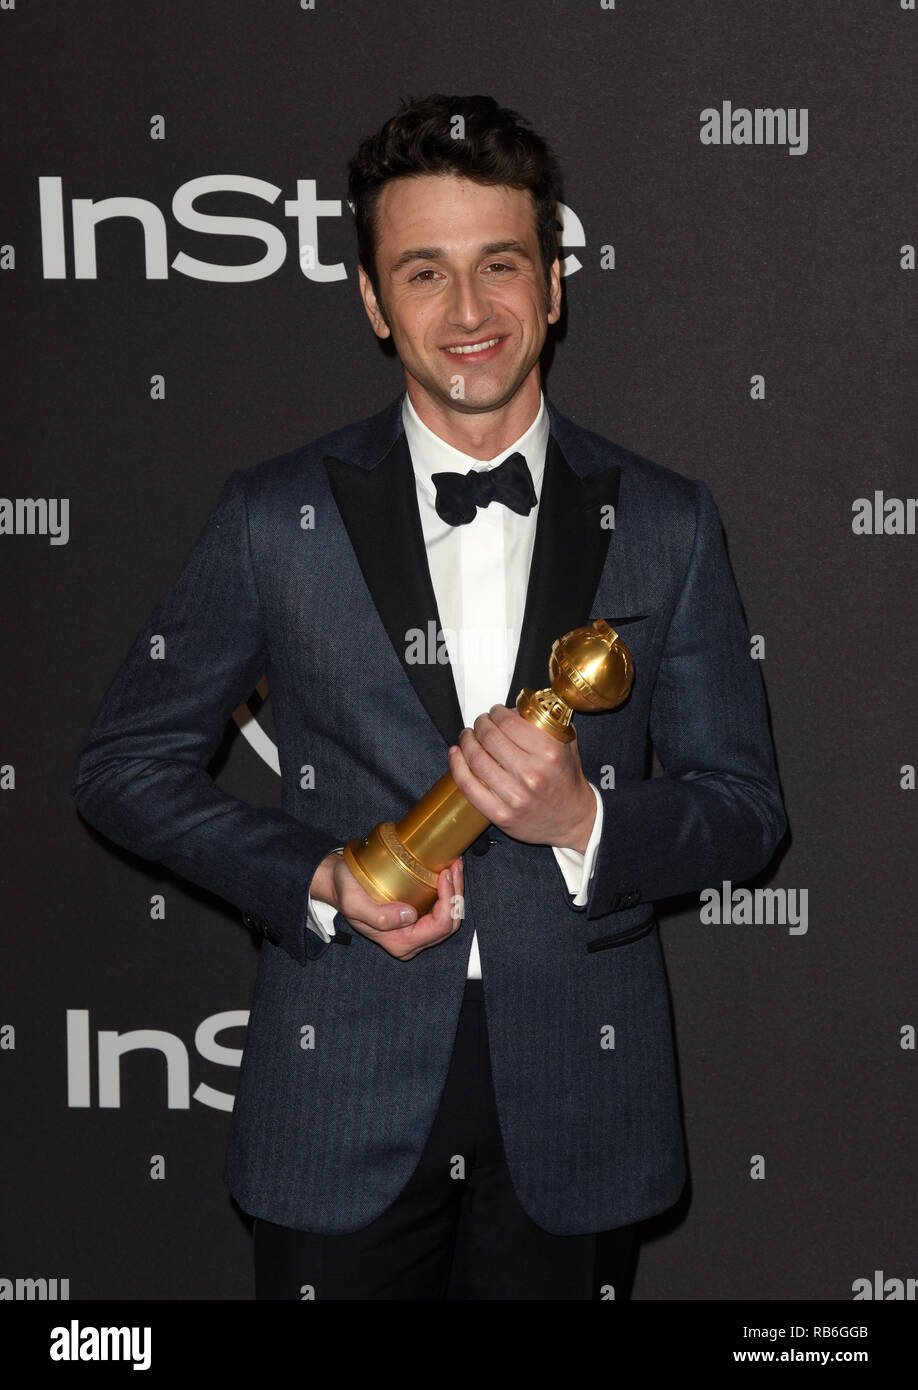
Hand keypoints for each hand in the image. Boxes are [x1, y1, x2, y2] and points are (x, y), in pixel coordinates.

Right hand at [309, 852, 464, 961]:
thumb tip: (409, 916)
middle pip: (449, 923)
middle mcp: (410, 941)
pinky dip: (448, 891)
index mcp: (399, 942)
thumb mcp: (354, 903)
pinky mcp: (417, 918)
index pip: (439, 927)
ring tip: (454, 866)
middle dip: (456, 894)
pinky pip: (441, 910)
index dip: (448, 901)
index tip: (444, 875)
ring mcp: (415, 931)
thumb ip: (378, 917)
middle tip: (454, 866)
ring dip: (455, 891)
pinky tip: (446, 872)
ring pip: (449, 916)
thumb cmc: (345, 891)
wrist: (338, 884)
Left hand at [448, 705, 596, 851]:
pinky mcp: (500, 815)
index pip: (508, 721)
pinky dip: (457, 766)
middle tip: (480, 723)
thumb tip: (516, 705)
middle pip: (489, 738)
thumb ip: (545, 720)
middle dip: (480, 724)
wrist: (573, 819)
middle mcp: (531, 775)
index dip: (496, 712)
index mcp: (549, 753)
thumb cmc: (566, 779)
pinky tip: (456, 754)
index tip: (495, 712)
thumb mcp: (566, 743)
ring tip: (468, 736)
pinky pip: (469, 786)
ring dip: (466, 741)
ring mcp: (514, 797)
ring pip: (476, 759)